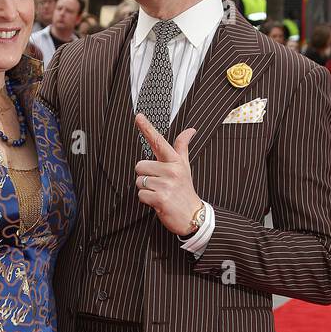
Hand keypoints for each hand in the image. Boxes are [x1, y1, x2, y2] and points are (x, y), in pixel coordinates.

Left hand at [133, 114, 201, 236]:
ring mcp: (166, 184)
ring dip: (146, 189)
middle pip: (140, 165)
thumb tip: (190, 130)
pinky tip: (158, 201)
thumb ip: (182, 147)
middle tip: (159, 184)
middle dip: (145, 176)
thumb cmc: (184, 190)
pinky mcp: (160, 198)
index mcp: (175, 161)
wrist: (192, 215)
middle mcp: (171, 170)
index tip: (138, 117)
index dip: (147, 128)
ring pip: (139, 181)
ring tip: (160, 192)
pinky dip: (146, 200)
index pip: (159, 141)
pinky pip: (141, 194)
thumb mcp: (185, 167)